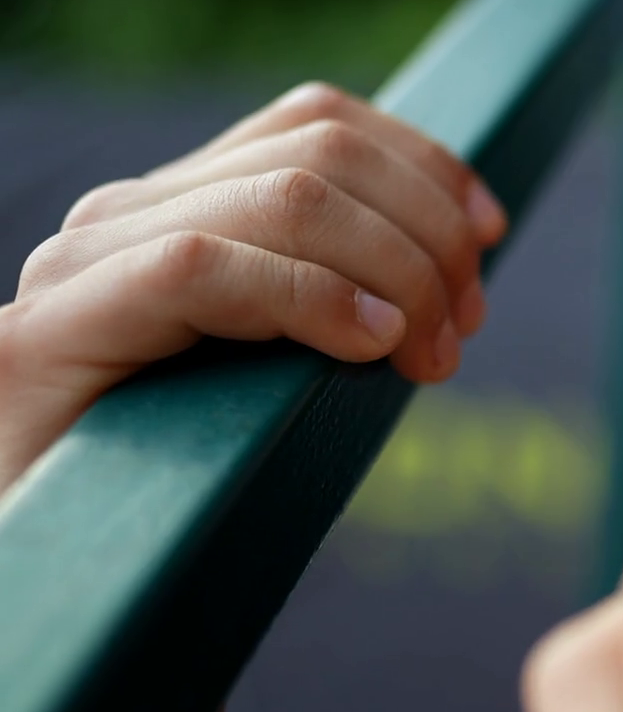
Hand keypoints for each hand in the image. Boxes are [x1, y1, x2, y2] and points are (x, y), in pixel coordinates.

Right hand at [0, 81, 507, 486]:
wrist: (42, 586)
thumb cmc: (169, 494)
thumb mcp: (274, 373)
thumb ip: (329, 305)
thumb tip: (455, 272)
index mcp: (173, 210)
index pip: (313, 124)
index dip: (422, 164)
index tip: (490, 231)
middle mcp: (118, 219)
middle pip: (318, 154)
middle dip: (426, 230)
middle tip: (465, 323)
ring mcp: (76, 270)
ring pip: (283, 200)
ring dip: (395, 270)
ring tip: (430, 353)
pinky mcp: (42, 337)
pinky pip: (200, 269)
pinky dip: (311, 297)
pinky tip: (369, 344)